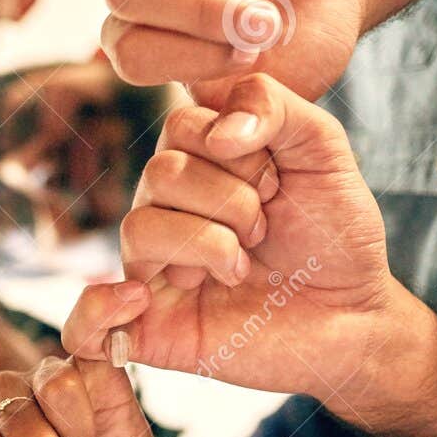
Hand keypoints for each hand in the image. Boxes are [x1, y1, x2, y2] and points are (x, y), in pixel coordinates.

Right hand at [64, 74, 400, 405]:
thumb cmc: (335, 237)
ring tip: (242, 269)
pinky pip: (83, 322)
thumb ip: (275, 105)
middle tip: (265, 231)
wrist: (353, 318)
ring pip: (137, 230)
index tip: (277, 180)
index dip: (236, 147)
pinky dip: (98, 310)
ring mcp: (152, 271)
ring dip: (209, 245)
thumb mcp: (322, 151)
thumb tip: (218, 130)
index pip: (180, 125)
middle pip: (160, 173)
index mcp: (196, 167)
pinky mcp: (145, 330)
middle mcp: (165, 212)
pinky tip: (143, 301)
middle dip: (232, 200)